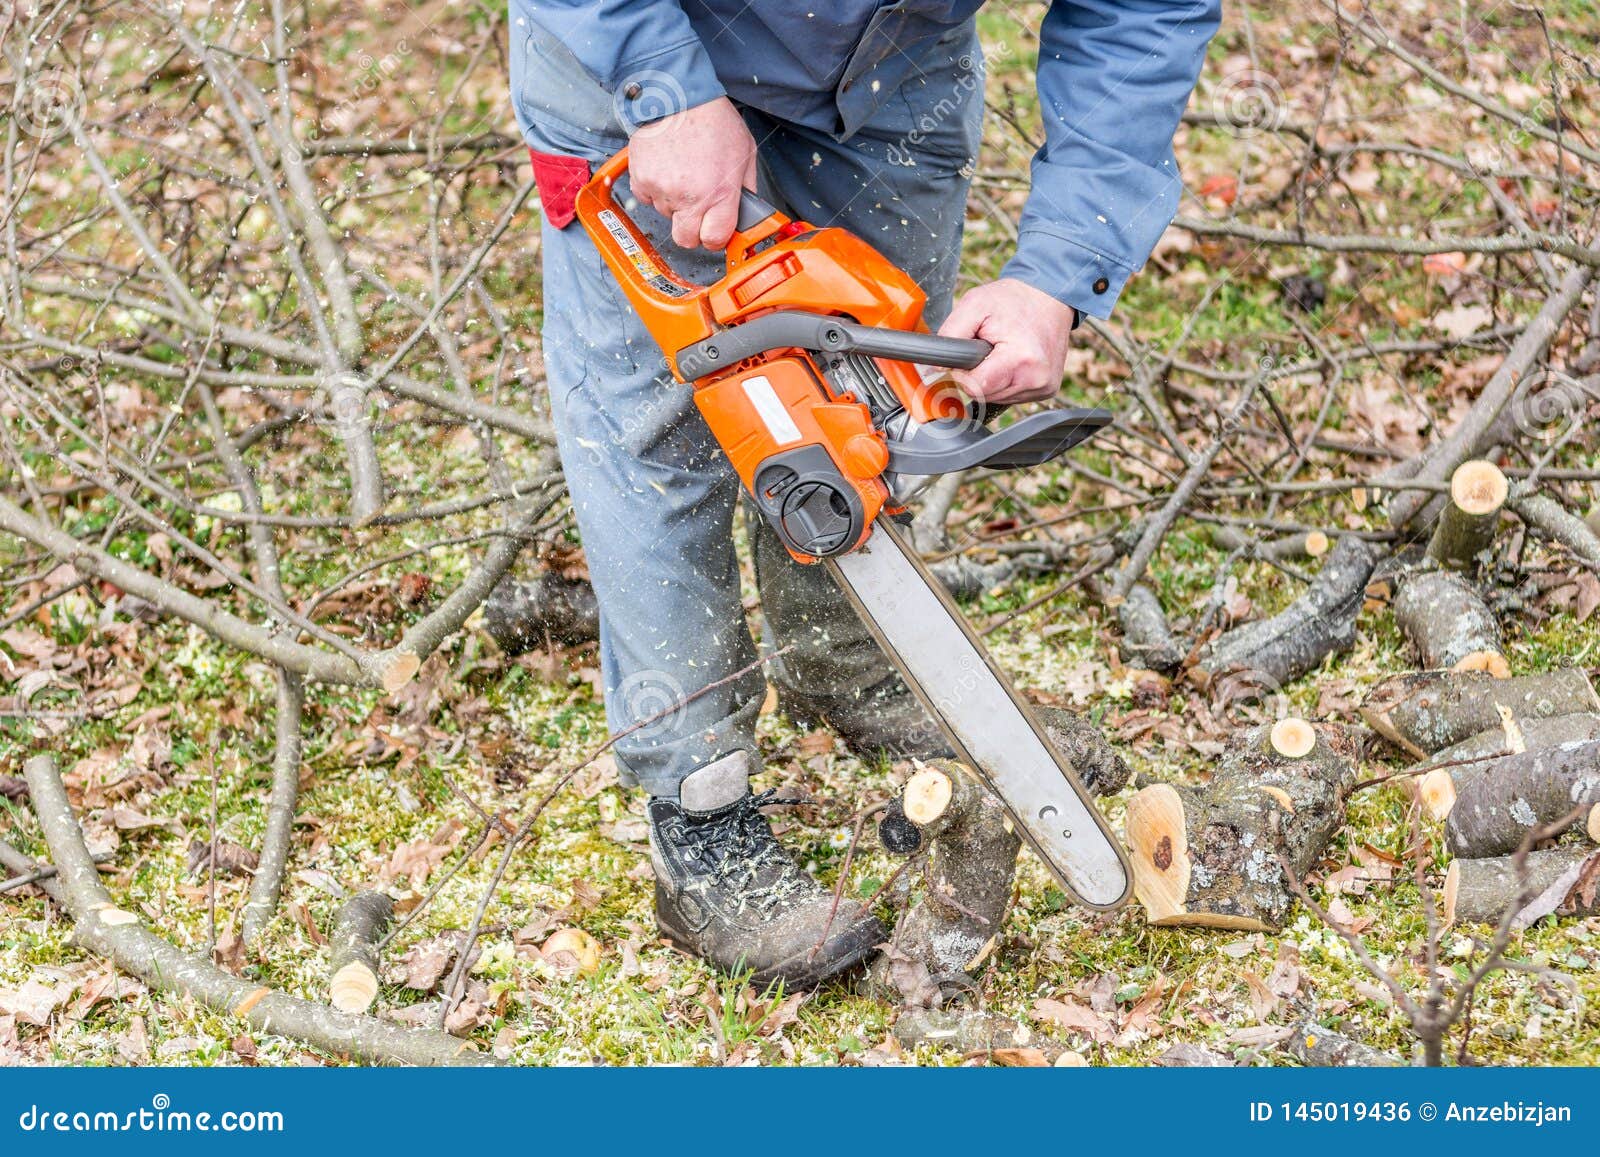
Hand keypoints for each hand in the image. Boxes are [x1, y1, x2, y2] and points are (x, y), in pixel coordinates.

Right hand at [629, 97, 756, 250]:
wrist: (678, 96)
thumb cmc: (713, 120)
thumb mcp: (745, 153)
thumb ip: (747, 188)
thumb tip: (747, 212)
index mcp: (719, 193)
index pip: (715, 239)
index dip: (716, 237)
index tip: (716, 230)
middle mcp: (690, 197)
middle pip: (686, 240)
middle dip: (693, 231)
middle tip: (698, 211)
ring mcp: (662, 190)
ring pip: (666, 217)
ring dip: (674, 204)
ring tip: (683, 175)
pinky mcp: (642, 180)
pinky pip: (647, 199)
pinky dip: (655, 190)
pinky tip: (666, 170)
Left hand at [938, 278, 1076, 403]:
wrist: (1050, 297)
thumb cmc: (1013, 299)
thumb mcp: (974, 304)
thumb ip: (950, 334)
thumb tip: (935, 367)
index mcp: (1020, 360)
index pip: (974, 387)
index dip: (963, 373)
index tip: (968, 355)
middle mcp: (1036, 379)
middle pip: (984, 395)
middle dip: (977, 374)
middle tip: (988, 347)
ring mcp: (1043, 387)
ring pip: (996, 397)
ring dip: (991, 378)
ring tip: (1002, 351)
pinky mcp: (1047, 390)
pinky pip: (1011, 395)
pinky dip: (1005, 380)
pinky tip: (1012, 360)